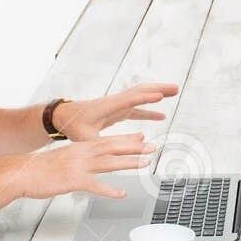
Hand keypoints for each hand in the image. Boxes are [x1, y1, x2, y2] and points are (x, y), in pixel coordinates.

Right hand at [16, 134, 155, 199]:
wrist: (20, 173)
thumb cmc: (40, 169)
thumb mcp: (62, 158)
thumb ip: (78, 158)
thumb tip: (89, 161)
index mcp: (80, 147)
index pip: (107, 140)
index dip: (126, 138)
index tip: (141, 136)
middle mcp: (81, 153)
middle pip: (113, 148)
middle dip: (134, 147)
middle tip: (152, 147)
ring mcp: (78, 166)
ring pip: (109, 163)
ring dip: (129, 162)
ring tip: (145, 163)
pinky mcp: (73, 181)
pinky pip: (95, 186)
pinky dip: (110, 190)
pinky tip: (122, 193)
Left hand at [57, 82, 178, 140]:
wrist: (64, 117)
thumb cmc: (73, 126)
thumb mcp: (85, 138)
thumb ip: (100, 144)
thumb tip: (113, 153)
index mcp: (107, 106)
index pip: (129, 99)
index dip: (145, 98)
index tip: (160, 95)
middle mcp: (115, 101)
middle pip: (140, 90)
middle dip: (158, 88)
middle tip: (175, 88)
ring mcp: (117, 104)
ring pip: (141, 95)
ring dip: (157, 92)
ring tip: (174, 91)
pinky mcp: (118, 109)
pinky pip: (137, 107)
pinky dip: (150, 110)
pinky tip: (161, 115)